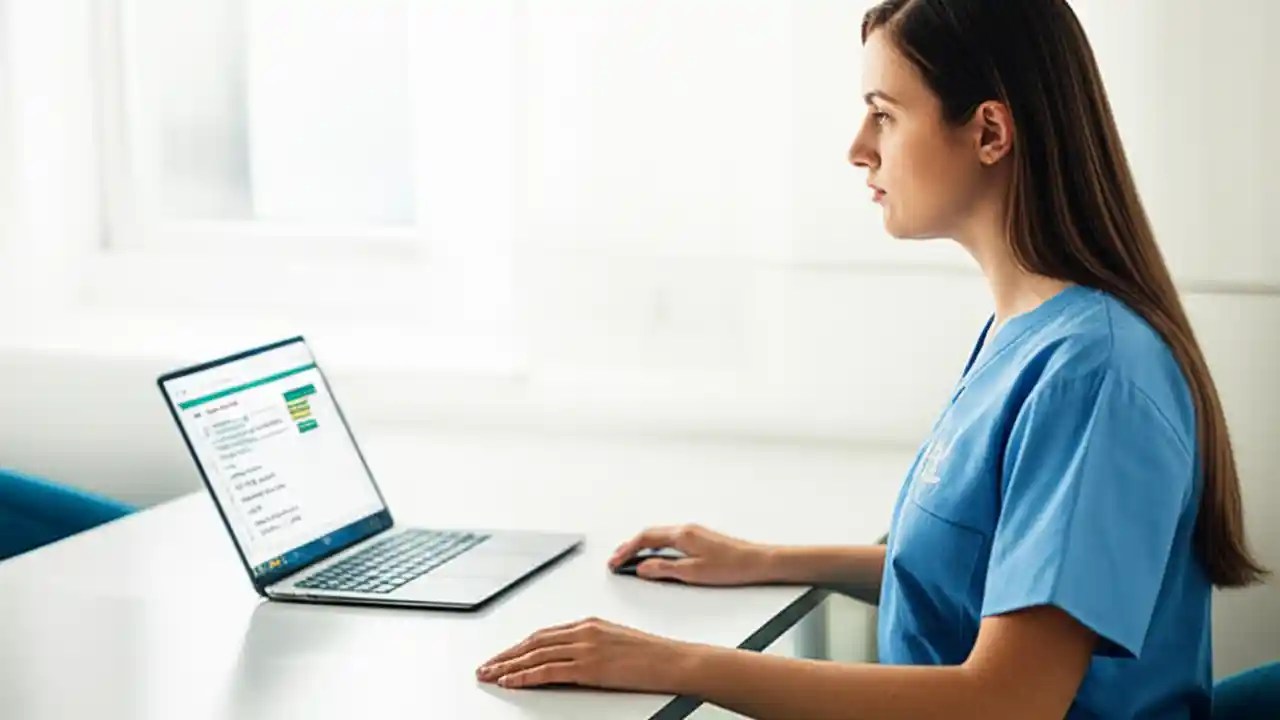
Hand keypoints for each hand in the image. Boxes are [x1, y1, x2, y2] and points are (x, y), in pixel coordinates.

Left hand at [475, 617, 703, 692]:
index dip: (519, 646)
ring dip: (508, 666)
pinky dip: (525, 676)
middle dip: (506, 655)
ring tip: (490, 674)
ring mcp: (585, 648)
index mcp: (589, 624)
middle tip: (486, 666)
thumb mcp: (615, 641)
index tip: (503, 655)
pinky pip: (547, 671)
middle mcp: (583, 631)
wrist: (671, 660)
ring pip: (535, 655)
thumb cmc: (650, 655)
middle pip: (533, 642)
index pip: (543, 634)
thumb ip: (590, 644)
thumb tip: (569, 656)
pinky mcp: (588, 666)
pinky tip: (511, 681)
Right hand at [607, 524, 775, 585]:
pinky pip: (669, 539)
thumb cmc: (732, 567)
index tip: (614, 562)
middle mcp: (686, 529)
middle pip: (649, 534)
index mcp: (682, 535)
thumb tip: (642, 568)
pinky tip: (654, 557)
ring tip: (629, 559)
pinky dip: (655, 547)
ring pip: (659, 536)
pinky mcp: (700, 539)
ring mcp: (693, 533)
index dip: (626, 550)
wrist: (758, 562)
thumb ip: (664, 570)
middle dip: (629, 547)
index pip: (645, 538)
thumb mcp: (692, 573)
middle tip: (616, 561)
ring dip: (641, 546)